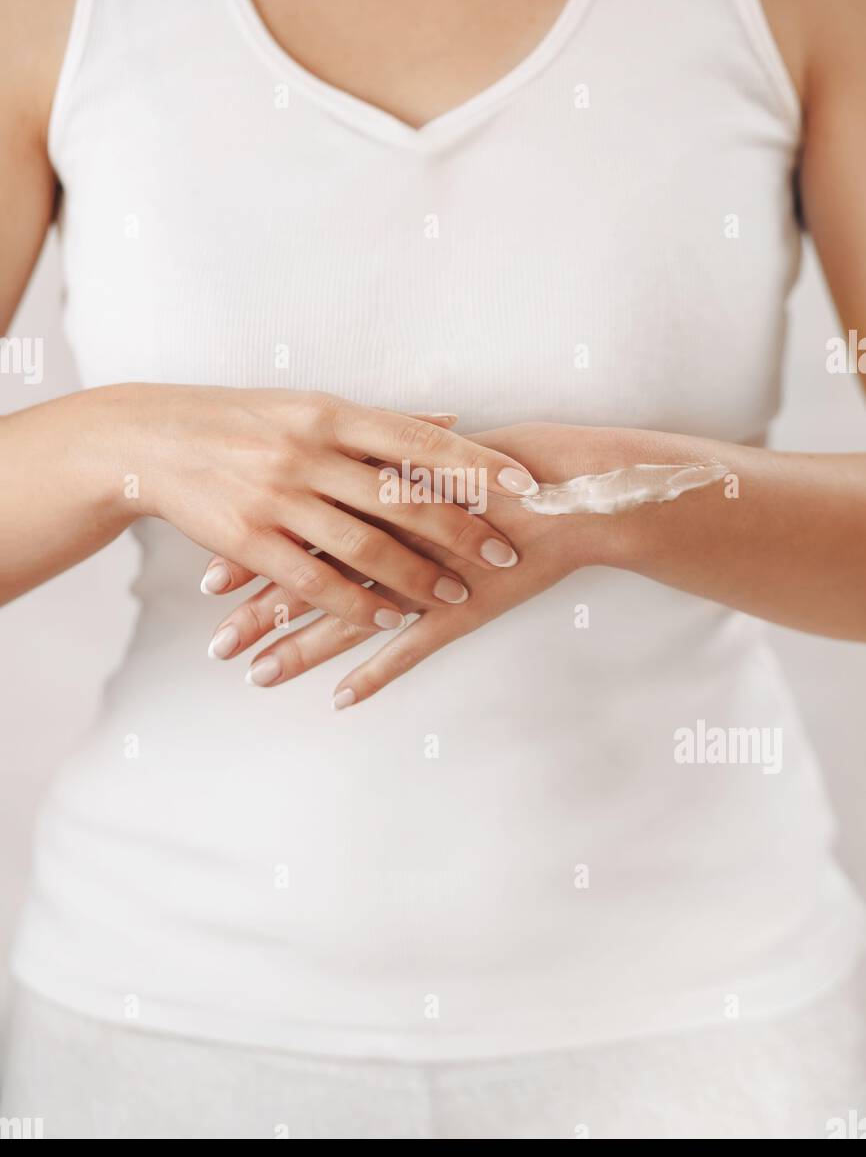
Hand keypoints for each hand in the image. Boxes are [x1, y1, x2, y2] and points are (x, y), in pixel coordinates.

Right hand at [123, 385, 536, 630]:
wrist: (152, 441)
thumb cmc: (243, 420)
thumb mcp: (311, 405)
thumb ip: (385, 421)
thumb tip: (456, 418)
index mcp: (330, 413)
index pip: (419, 439)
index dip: (476, 464)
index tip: (525, 485)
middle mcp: (308, 452)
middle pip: (401, 496)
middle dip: (461, 528)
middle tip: (506, 553)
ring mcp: (277, 497)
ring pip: (363, 544)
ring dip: (418, 574)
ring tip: (459, 594)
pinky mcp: (248, 540)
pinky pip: (313, 581)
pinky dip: (356, 602)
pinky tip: (390, 618)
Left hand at [205, 423, 632, 696]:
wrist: (575, 489)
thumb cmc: (508, 467)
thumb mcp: (438, 456)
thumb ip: (391, 466)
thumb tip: (347, 468)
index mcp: (378, 494)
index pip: (299, 531)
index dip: (253, 559)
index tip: (208, 581)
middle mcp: (391, 536)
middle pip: (310, 580)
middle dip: (258, 615)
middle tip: (214, 643)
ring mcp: (424, 577)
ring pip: (347, 619)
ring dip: (299, 651)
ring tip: (255, 675)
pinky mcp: (460, 609)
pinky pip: (409, 650)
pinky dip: (375, 675)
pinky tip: (341, 700)